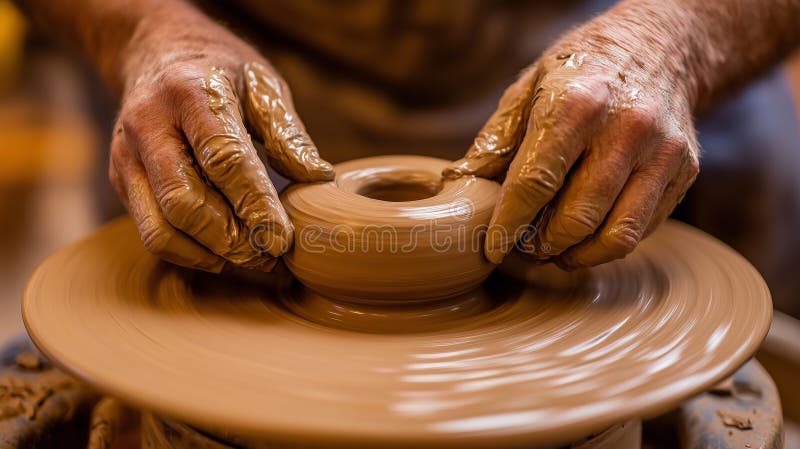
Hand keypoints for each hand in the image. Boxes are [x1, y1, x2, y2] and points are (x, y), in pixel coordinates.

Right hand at [109, 14, 332, 272]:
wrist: (155, 50)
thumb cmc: (221, 72)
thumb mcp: (262, 85)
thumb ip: (286, 133)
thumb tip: (317, 178)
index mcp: (191, 94)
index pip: (223, 159)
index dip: (254, 204)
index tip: (282, 239)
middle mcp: (149, 126)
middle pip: (184, 204)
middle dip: (231, 241)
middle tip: (271, 257)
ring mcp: (128, 157)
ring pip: (160, 230)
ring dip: (211, 257)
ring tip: (254, 263)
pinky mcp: (122, 181)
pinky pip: (152, 233)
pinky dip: (192, 255)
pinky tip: (226, 256)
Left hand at [444, 10, 699, 268]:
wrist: (659, 46)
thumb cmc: (580, 72)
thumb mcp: (527, 91)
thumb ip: (494, 143)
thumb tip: (458, 188)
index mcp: (577, 104)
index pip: (535, 184)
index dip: (509, 226)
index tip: (493, 250)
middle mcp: (626, 128)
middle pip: (576, 219)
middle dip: (542, 246)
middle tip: (525, 249)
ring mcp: (662, 152)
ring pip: (615, 237)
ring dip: (576, 256)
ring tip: (554, 251)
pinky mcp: (684, 170)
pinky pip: (642, 229)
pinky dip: (608, 244)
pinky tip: (587, 236)